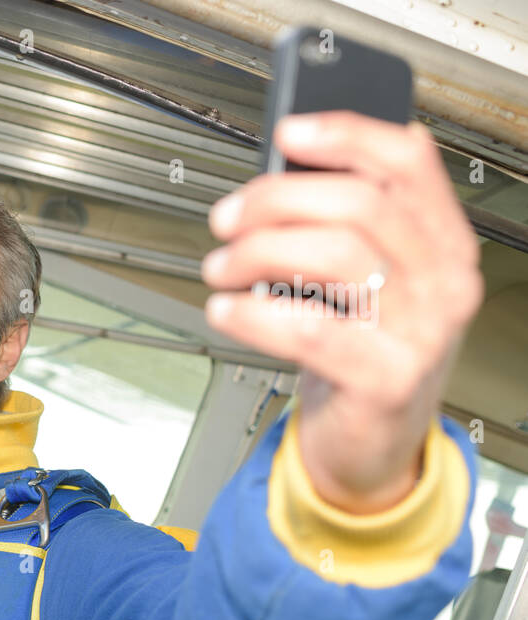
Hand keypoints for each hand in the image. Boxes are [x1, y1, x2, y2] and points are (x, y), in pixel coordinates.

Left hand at [201, 111, 483, 513]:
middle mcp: (443, 281)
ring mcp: (422, 332)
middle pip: (358, 202)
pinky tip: (226, 310)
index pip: (407, 161)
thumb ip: (342, 229)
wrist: (373, 444)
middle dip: (275, 201)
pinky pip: (310, 330)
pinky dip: (255, 313)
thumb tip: (278, 177)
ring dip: (258, 252)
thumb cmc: (360, 356)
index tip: (288, 131)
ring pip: (335, 254)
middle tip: (227, 220)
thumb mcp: (365, 284)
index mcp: (442, 243)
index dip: (345, 134)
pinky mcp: (386, 380)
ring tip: (220, 268)